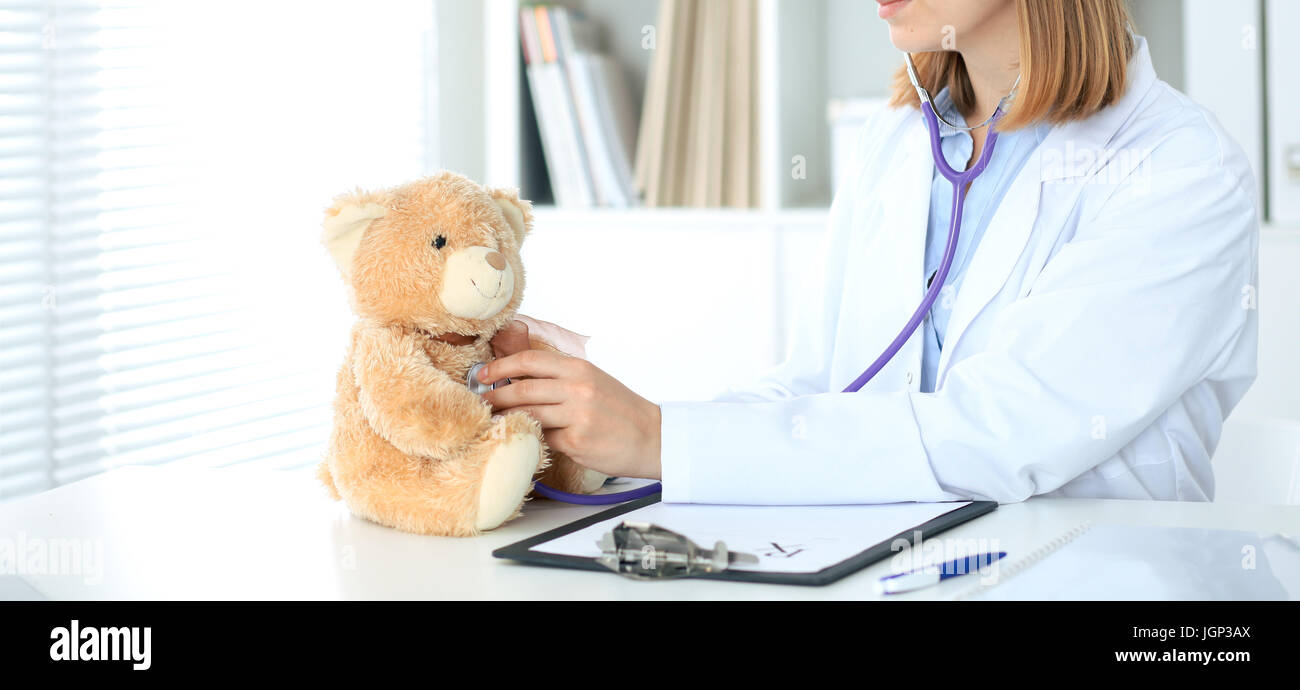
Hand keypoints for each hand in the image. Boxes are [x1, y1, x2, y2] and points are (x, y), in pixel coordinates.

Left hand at [482, 321, 660, 479]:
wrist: (652, 437)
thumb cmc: (620, 410)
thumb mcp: (593, 381)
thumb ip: (561, 378)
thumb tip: (521, 379)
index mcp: (579, 369)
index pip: (530, 361)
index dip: (501, 366)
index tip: (483, 375)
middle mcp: (577, 388)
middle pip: (522, 389)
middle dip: (495, 396)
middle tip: (482, 403)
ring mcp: (577, 416)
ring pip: (527, 414)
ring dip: (506, 419)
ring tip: (494, 422)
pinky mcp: (576, 442)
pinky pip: (543, 438)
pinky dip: (530, 438)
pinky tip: (522, 438)